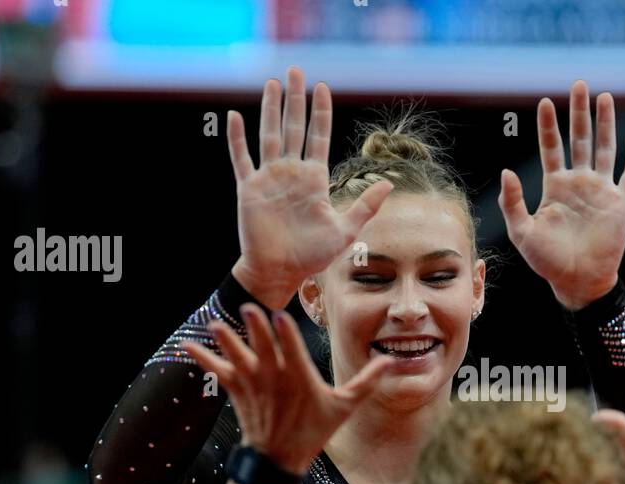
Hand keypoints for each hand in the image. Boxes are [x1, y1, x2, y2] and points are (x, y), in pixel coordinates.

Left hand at [183, 304, 395, 474]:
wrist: (279, 459)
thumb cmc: (314, 429)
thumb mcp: (344, 406)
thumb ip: (367, 382)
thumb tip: (393, 362)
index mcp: (300, 378)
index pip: (292, 349)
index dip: (285, 332)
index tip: (279, 315)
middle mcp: (274, 378)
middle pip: (263, 348)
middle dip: (255, 329)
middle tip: (247, 308)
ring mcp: (253, 384)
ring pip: (238, 357)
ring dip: (226, 341)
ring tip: (216, 325)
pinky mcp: (236, 391)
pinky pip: (216, 371)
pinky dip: (202, 358)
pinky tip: (186, 345)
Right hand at [228, 66, 393, 308]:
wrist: (281, 272)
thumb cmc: (312, 255)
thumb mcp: (346, 231)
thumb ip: (366, 206)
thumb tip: (389, 183)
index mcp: (314, 179)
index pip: (319, 136)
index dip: (321, 112)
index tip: (322, 87)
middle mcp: (292, 172)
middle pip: (294, 127)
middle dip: (296, 99)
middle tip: (296, 70)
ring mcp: (269, 178)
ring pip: (269, 135)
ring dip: (270, 108)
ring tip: (273, 83)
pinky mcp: (249, 188)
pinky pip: (241, 158)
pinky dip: (237, 138)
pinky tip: (235, 116)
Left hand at [498, 80, 624, 309]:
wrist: (578, 282)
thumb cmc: (548, 261)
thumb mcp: (522, 232)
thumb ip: (513, 202)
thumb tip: (507, 172)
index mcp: (555, 187)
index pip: (551, 147)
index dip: (547, 126)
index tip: (544, 102)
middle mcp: (579, 183)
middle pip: (580, 139)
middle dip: (579, 112)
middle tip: (579, 84)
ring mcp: (601, 191)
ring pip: (604, 149)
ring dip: (606, 124)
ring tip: (605, 97)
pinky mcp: (620, 204)